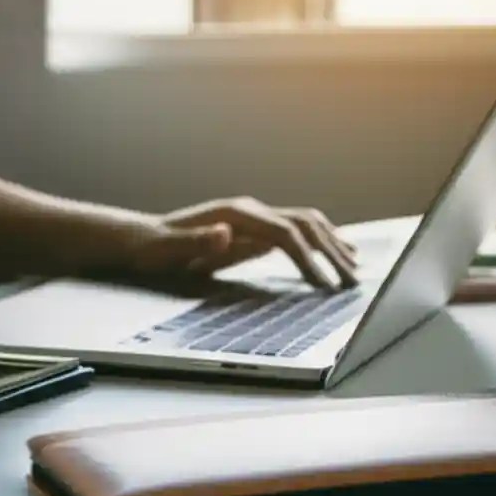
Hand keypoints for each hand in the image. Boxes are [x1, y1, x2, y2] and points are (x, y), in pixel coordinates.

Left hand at [130, 197, 358, 288]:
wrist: (141, 237)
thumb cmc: (153, 247)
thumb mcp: (167, 248)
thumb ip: (196, 241)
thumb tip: (226, 233)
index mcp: (235, 214)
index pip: (284, 232)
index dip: (307, 257)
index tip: (323, 284)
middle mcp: (250, 210)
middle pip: (304, 224)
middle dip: (331, 252)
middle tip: (351, 283)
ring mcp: (253, 217)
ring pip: (305, 223)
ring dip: (331, 244)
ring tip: (354, 268)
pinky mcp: (254, 228)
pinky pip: (295, 231)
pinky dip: (319, 241)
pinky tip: (334, 254)